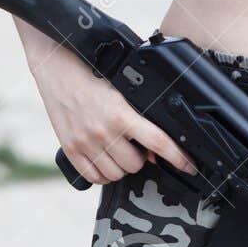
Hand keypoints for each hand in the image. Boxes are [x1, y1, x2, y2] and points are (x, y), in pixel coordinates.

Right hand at [29, 44, 198, 186]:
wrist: (58, 69)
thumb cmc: (94, 75)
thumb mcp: (123, 90)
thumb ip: (141, 116)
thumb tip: (156, 150)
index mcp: (121, 114)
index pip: (158, 143)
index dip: (178, 158)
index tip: (189, 166)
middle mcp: (103, 132)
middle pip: (136, 165)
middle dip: (141, 157)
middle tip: (135, 144)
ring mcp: (85, 143)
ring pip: (116, 174)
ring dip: (122, 166)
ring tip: (119, 148)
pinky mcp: (71, 150)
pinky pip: (95, 177)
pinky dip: (103, 172)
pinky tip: (105, 158)